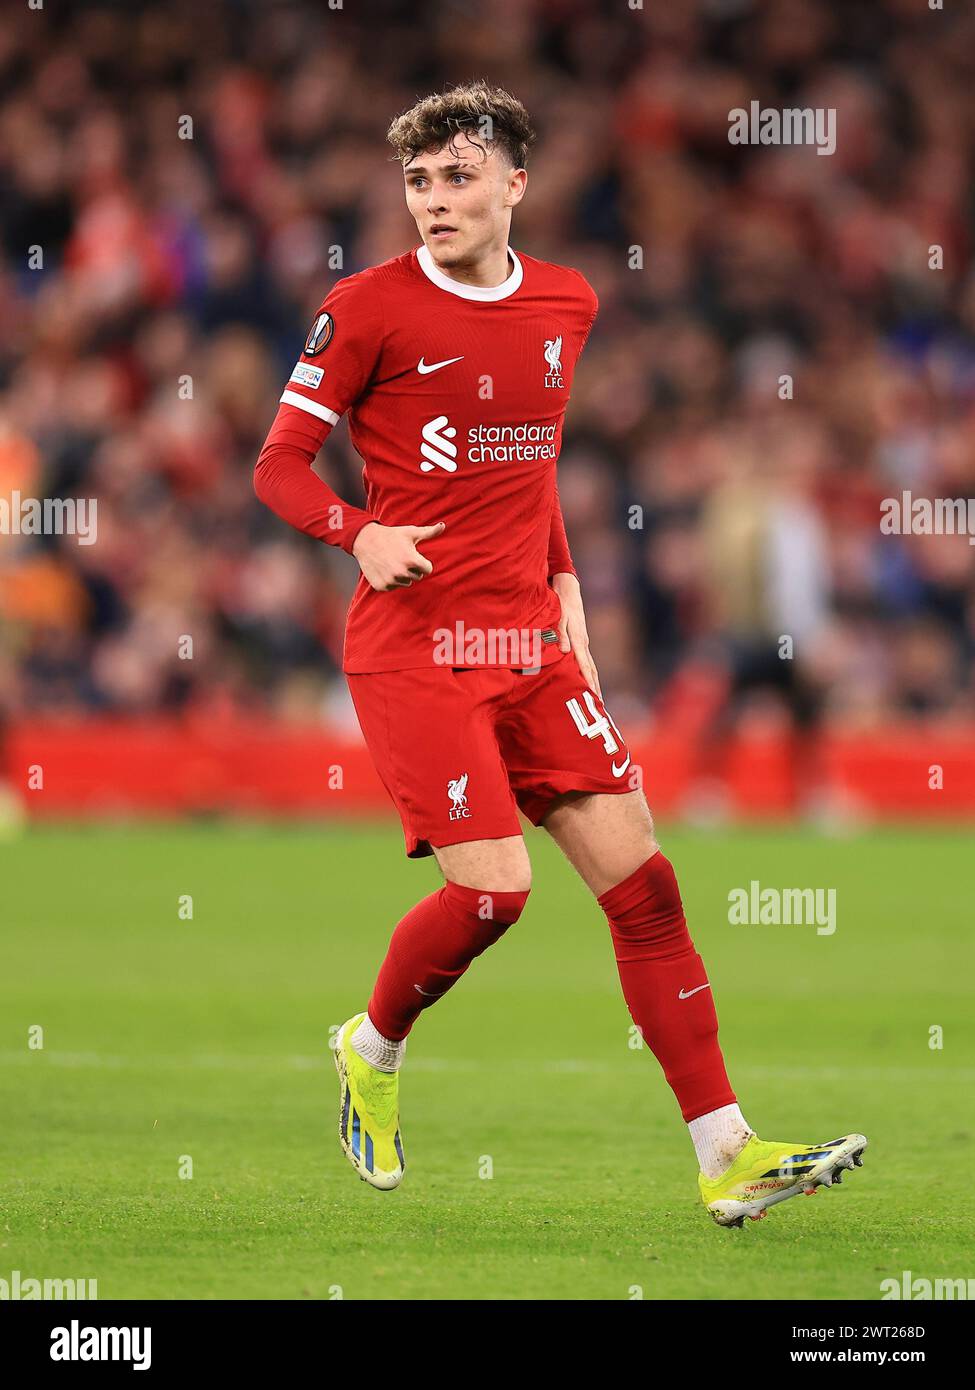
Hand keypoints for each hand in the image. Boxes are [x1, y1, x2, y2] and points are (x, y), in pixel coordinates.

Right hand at [352, 521, 444, 590]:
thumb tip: (443, 525)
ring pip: (406, 583)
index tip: (413, 554)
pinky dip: (390, 580)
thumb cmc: (391, 535)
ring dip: (402, 575)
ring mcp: (391, 581)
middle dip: (412, 568)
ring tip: (392, 562)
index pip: (428, 569)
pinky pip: (393, 587)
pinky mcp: (381, 586)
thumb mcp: (411, 532)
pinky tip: (384, 568)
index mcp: (412, 561)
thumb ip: (429, 532)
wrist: (365, 540)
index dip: (422, 562)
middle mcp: (402, 573)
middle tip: (400, 557)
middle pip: (417, 576)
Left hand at [553, 572, 600, 699]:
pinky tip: (588, 680)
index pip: (585, 666)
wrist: (568, 590)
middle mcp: (583, 643)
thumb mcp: (558, 617)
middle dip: (596, 687)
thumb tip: (565, 651)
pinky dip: (589, 672)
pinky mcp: (580, 640)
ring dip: (594, 682)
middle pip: (592, 670)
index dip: (588, 681)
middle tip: (601, 705)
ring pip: (591, 666)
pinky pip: (587, 660)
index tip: (593, 695)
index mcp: (578, 640)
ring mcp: (583, 642)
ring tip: (598, 697)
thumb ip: (560, 634)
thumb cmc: (560, 603)